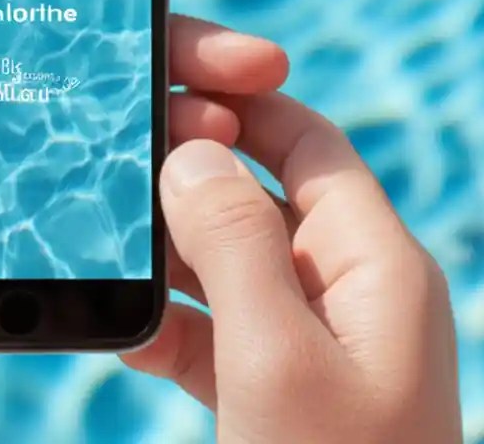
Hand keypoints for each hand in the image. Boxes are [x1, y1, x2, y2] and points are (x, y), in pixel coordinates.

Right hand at [123, 97, 462, 442]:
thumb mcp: (273, 355)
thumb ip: (233, 245)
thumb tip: (193, 154)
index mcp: (379, 266)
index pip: (311, 146)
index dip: (242, 106)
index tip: (166, 85)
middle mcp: (354, 295)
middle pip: (265, 200)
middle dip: (190, 181)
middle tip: (113, 167)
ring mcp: (320, 349)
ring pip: (234, 268)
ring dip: (171, 256)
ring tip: (104, 246)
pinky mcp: (284, 398)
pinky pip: (222, 337)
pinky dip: (174, 327)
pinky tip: (129, 333)